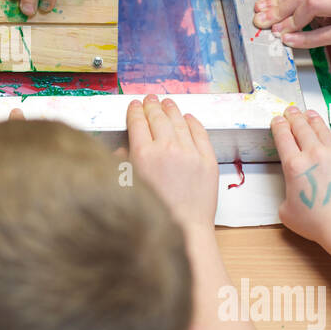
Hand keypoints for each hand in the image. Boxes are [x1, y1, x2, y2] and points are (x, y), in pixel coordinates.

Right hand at [125, 95, 218, 231]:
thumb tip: (122, 150)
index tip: (134, 105)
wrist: (185, 231)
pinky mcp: (208, 160)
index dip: (135, 111)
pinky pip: (200, 133)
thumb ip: (122, 164)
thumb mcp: (128, 187)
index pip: (138, 123)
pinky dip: (193, 123)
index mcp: (143, 155)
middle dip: (152, 106)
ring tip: (167, 103)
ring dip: (172, 110)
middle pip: (158, 118)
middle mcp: (167, 149)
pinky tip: (189, 118)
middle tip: (150, 99)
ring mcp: (190, 153)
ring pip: (179, 122)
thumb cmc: (154, 214)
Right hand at [272, 106, 330, 249]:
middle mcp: (314, 154)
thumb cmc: (316, 223)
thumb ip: (288, 193)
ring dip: (313, 121)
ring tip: (309, 114)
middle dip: (294, 117)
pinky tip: (330, 147)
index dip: (279, 126)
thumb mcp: (287, 210)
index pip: (284, 137)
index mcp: (294, 165)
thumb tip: (296, 189)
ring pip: (322, 131)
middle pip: (302, 128)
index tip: (277, 120)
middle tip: (291, 110)